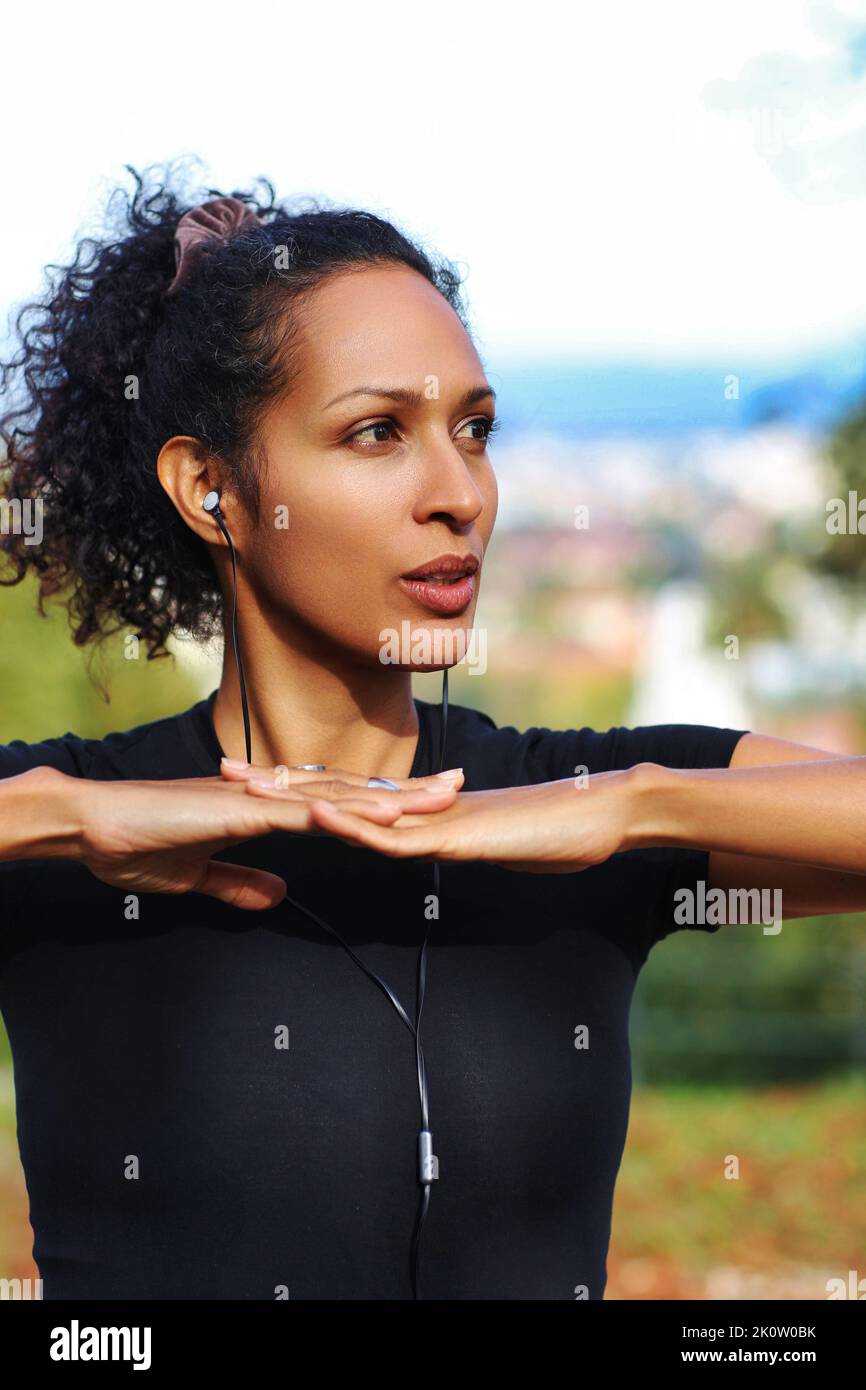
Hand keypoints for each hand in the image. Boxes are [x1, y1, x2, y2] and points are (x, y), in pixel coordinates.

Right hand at [60, 764, 459, 908]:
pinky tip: (375, 819)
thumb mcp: (198, 874)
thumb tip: (279, 893)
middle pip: (351, 793)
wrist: (91, 825)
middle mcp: (268, 796)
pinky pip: (300, 814)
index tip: (422, 805)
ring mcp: (256, 799)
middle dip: (407, 793)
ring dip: (390, 800)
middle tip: (459, 785)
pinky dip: (340, 816)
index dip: (378, 804)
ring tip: (441, 799)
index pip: (334, 804)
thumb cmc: (136, 844)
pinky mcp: (238, 811)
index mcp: (262, 808)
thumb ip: (240, 881)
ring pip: (337, 798)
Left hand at [243, 766, 648, 872]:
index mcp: (423, 814)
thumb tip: (440, 848)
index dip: (299, 790)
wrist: (605, 814)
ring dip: (299, 799)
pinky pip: (398, 836)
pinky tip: (318, 820)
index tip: (253, 783)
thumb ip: (461, 844)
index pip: (349, 800)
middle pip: (337, 794)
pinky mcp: (458, 838)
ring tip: (246, 787)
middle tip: (220, 768)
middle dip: (276, 783)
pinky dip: (356, 827)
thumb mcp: (495, 845)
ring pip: (356, 809)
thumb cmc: (559, 832)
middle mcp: (421, 809)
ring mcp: (437, 820)